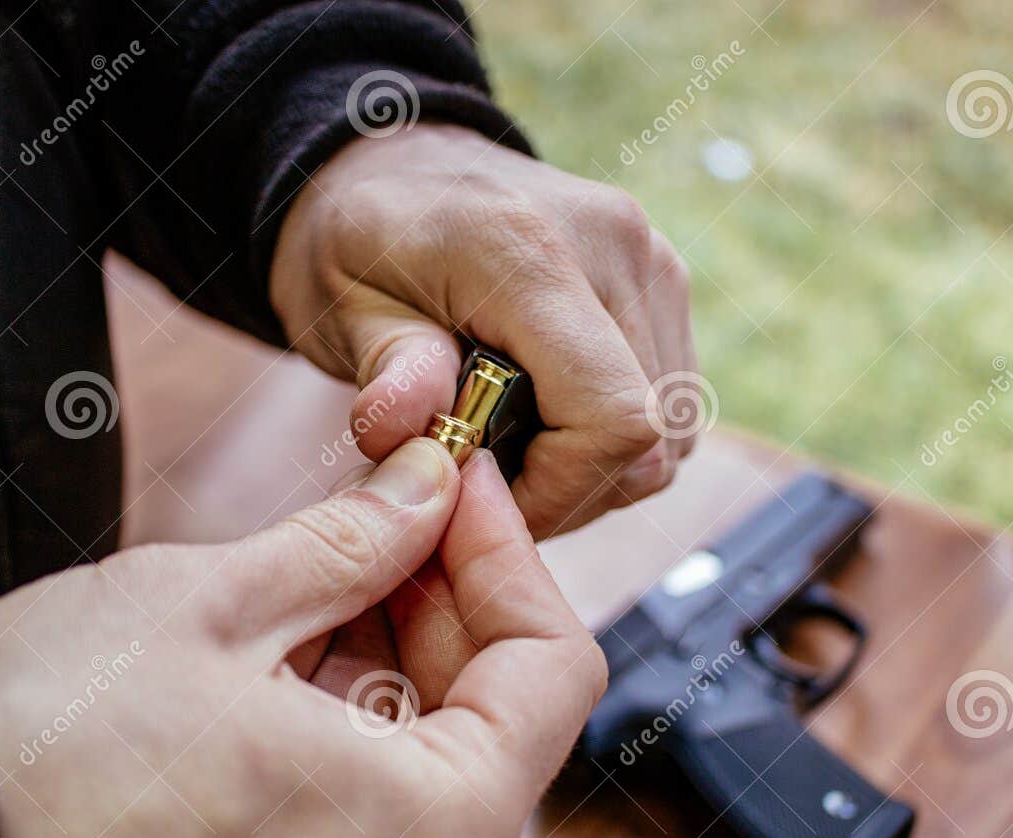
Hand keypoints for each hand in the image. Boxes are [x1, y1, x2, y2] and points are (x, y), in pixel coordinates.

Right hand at [0, 439, 604, 837]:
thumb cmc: (49, 747)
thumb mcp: (218, 602)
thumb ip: (358, 540)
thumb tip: (431, 486)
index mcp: (436, 834)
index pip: (551, 670)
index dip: (507, 552)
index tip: (456, 477)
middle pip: (493, 718)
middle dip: (445, 596)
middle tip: (385, 498)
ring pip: (426, 764)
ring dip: (389, 653)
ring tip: (318, 561)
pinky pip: (364, 814)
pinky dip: (346, 724)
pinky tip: (283, 646)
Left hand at [270, 124, 700, 539]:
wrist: (398, 160)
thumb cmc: (361, 238)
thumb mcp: (338, 301)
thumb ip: (386, 367)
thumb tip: (406, 434)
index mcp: (531, 251)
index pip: (613, 417)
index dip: (561, 489)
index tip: (489, 501)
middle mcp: (616, 247)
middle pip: (651, 436)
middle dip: (573, 489)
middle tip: (493, 488)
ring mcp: (654, 261)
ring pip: (673, 431)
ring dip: (601, 471)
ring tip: (519, 457)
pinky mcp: (666, 282)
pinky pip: (672, 403)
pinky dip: (620, 440)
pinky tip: (552, 428)